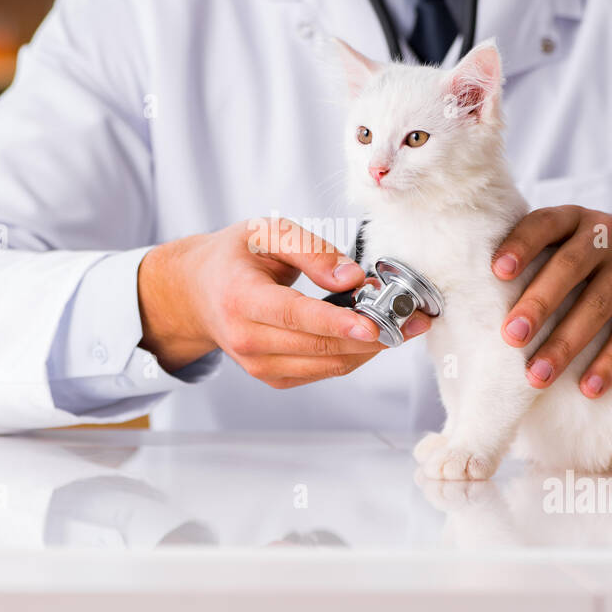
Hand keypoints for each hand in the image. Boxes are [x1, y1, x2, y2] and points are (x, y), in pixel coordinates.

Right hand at [138, 217, 430, 387]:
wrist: (197, 294)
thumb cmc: (235, 257)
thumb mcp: (267, 233)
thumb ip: (311, 250)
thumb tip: (353, 277)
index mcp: (241, 299)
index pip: (295, 316)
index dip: (338, 323)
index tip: (374, 324)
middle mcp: (247, 340)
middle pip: (321, 346)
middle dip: (374, 335)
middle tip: (413, 318)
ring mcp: (259, 366)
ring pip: (329, 364)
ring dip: (372, 348)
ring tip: (405, 324)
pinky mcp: (273, 378)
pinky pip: (325, 371)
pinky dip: (354, 354)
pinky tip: (372, 333)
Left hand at [491, 206, 611, 397]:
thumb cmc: (593, 255)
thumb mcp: (569, 239)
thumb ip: (534, 256)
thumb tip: (470, 297)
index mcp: (574, 219)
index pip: (544, 223)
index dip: (521, 244)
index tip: (496, 271)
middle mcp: (606, 236)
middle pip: (570, 267)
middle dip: (538, 304)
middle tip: (510, 337)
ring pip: (599, 305)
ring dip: (566, 344)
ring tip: (538, 376)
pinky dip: (610, 362)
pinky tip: (589, 388)